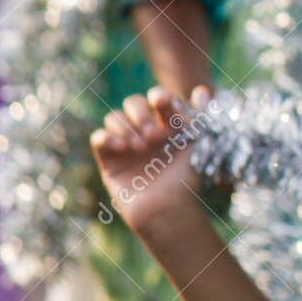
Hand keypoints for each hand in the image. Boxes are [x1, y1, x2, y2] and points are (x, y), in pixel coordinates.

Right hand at [90, 88, 204, 240]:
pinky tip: (122, 147)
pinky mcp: (109, 160)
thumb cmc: (186, 178)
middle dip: (141, 113)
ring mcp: (126, 144)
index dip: (160, 98)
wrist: (168, 210)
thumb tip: (202, 91)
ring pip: (114, 117)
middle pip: (133, 103)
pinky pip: (99, 138)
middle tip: (153, 135)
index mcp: (167, 123)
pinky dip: (106, 137)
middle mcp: (145, 130)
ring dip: (125, 125)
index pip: (158, 99)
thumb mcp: (200, 145)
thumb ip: (202, 117)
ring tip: (139, 146)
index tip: (164, 106)